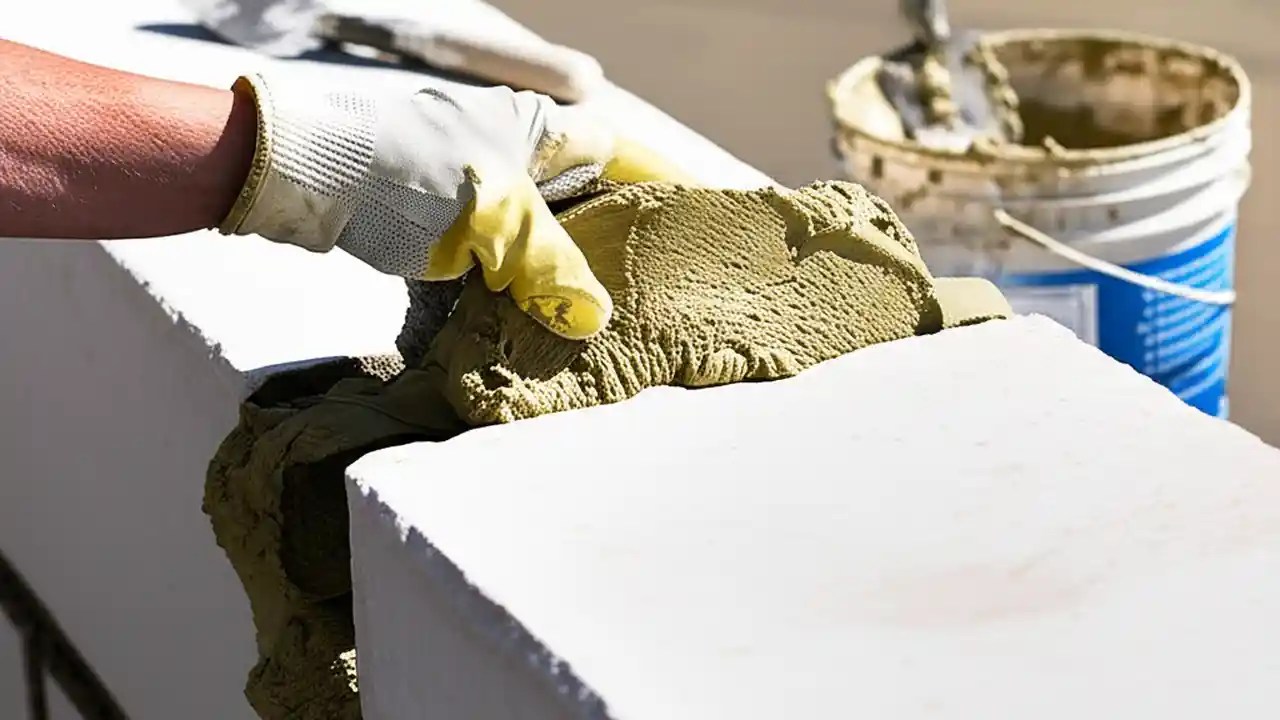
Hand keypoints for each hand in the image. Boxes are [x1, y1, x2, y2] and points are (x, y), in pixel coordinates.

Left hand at [217, 73, 692, 338]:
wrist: (299, 172)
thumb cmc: (403, 176)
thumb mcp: (490, 222)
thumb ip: (548, 269)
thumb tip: (594, 320)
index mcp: (547, 131)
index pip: (630, 159)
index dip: (668, 192)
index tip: (699, 229)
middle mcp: (520, 150)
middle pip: (590, 200)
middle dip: (617, 247)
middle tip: (649, 295)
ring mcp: (481, 182)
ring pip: (544, 232)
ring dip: (563, 274)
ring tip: (595, 320)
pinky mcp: (445, 216)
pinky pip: (501, 253)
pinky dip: (517, 284)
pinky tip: (528, 320)